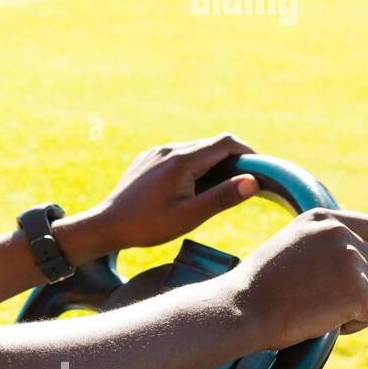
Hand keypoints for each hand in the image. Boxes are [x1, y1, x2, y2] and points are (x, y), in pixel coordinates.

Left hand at [89, 132, 260, 252]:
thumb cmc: (147, 225)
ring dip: (211, 164)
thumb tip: (253, 181)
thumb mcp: (189, 216)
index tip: (260, 170)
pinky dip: (192, 167)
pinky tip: (191, 189)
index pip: (226, 143)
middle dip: (232, 160)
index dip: (248, 153)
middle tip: (244, 184)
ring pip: (194, 151)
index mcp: (181, 160)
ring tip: (218, 190)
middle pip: (211, 145)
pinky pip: (177, 157)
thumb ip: (222, 198)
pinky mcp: (147, 160)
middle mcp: (168, 149)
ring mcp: (156, 153)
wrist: (106, 225)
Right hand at [227, 208, 367, 351]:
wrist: (242, 308)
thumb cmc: (260, 287)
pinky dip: (353, 325)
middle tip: (324, 298)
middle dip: (361, 287)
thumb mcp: (291, 246)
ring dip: (357, 307)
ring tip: (320, 309)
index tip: (343, 273)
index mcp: (322, 218)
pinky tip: (322, 320)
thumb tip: (360, 256)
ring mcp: (351, 259)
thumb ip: (325, 243)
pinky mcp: (357, 289)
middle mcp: (339, 233)